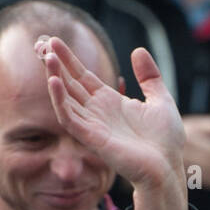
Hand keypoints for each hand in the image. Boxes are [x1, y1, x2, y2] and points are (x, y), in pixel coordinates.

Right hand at [37, 37, 188, 209]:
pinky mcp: (91, 139)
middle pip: (69, 84)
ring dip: (54, 78)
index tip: (55, 41)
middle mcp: (97, 112)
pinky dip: (59, 101)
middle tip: (42, 43)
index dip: (69, 60)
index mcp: (110, 102)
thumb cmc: (165, 141)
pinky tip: (54, 82)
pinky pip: (69, 118)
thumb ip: (149, 77)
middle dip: (55, 65)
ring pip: (65, 99)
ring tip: (47, 57)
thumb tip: (138, 50)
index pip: (82, 76)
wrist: (168, 168)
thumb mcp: (161, 100)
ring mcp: (92, 125)